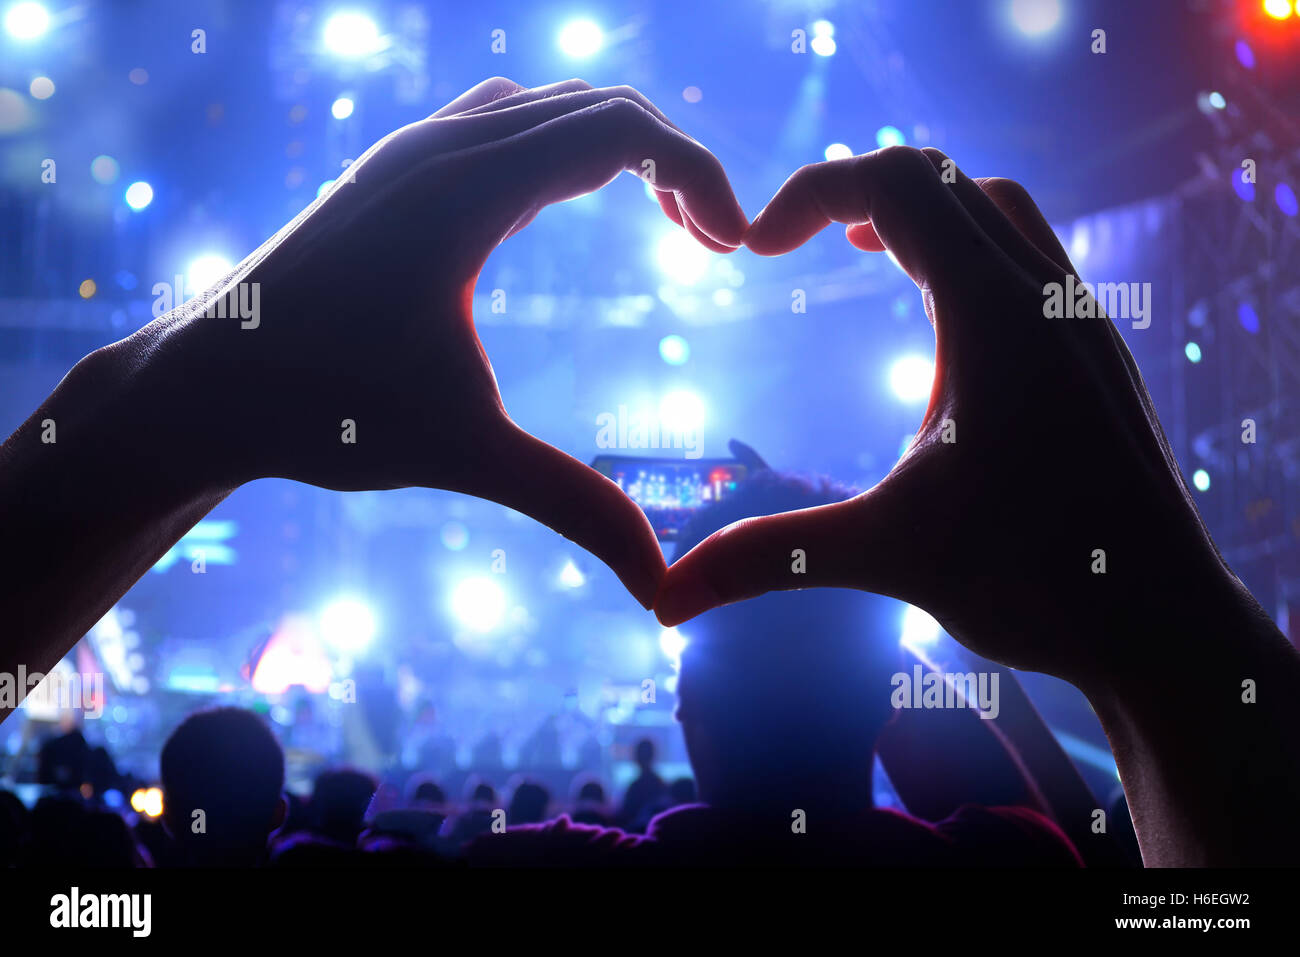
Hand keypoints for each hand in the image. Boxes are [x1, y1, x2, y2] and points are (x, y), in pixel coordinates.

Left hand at [137, 78, 749, 608]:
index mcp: (465, 193)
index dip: (699, 171)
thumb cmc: (321, 413)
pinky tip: (569, 205)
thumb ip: (574, 507)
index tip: (734, 246)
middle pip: (596, 102)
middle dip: (673, 160)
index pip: (620, 127)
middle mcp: (438, 149)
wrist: (200, 386)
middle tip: (713, 242)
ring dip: (619, 144)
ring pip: (548, 105)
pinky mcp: (391, 171)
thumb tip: (661, 588)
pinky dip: (563, 144)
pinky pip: (503, 121)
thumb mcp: (463, 455)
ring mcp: (409, 151)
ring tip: (665, 220)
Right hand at [655, 145, 1231, 685]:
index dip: (808, 193)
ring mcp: (1080, 323)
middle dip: (856, 192)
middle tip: (796, 241)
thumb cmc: (1039, 582)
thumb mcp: (887, 556)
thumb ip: (770, 559)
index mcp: (993, 315)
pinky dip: (971, 247)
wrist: (1163, 623)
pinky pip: (1032, 256)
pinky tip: (943, 317)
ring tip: (862, 249)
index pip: (894, 184)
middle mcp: (1045, 298)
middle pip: (944, 177)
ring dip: (922, 212)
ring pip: (998, 208)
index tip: (754, 249)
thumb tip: (664, 600)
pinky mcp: (1095, 356)